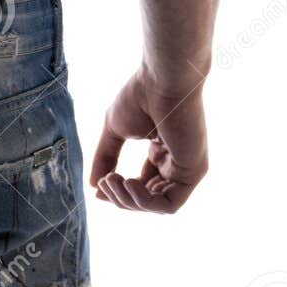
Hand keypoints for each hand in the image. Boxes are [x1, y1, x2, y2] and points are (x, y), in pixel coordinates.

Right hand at [89, 68, 207, 212]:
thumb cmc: (140, 96)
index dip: (120, 191)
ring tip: (112, 181)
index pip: (143, 184)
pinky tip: (129, 184)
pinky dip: (146, 202)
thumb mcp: (115, 130)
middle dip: (122, 197)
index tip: (98, 189)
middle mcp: (176, 162)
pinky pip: (170, 204)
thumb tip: (93, 186)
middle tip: (104, 184)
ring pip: (157, 205)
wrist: (162, 80)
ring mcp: (187, 169)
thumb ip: (105, 157)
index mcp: (161, 150)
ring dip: (129, 200)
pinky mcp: (194, 173)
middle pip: (148, 197)